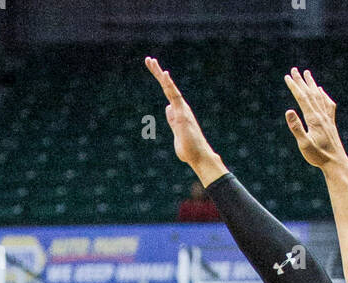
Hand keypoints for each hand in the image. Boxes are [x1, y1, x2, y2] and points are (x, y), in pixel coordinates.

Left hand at [144, 56, 226, 184]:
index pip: (168, 92)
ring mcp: (182, 109)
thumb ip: (172, 120)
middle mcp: (181, 107)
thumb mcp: (176, 132)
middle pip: (167, 86)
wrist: (198, 157)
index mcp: (178, 111)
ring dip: (160, 74)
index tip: (155, 70)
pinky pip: (175, 96)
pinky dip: (169, 84)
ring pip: (170, 87)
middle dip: (158, 72)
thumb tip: (168, 108)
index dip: (162, 81)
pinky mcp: (182, 113)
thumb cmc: (189, 149)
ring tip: (151, 61)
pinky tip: (164, 73)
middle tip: (148, 59)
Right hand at [283, 68, 347, 169]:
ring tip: (307, 74)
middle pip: (310, 94)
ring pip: (319, 96)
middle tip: (294, 69)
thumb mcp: (304, 144)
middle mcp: (321, 115)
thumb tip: (288, 111)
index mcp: (314, 119)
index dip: (294, 86)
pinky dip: (323, 95)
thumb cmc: (319, 156)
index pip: (302, 98)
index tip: (287, 77)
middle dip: (301, 81)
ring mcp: (327, 118)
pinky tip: (321, 91)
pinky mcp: (331, 122)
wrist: (336, 162)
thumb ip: (296, 128)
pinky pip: (327, 104)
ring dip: (312, 84)